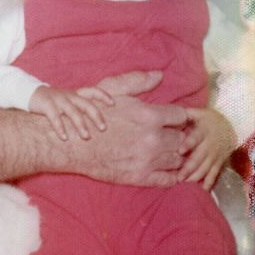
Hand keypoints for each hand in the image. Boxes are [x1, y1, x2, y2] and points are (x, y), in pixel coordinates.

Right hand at [0, 71, 190, 186]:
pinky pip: (168, 179)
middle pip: (182, 138)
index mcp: (149, 115)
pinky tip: (164, 169)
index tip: (173, 119)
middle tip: (170, 136)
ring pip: (177, 159)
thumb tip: (159, 75)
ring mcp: (148, 160)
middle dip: (177, 136)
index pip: (181, 116)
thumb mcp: (112, 91)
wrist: (71, 144)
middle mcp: (153, 138)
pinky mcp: (141, 177)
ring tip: (164, 151)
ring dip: (173, 155)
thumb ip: (137, 82)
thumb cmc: (90, 115)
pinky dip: (170, 175)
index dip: (178, 117)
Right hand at [29, 84, 113, 140]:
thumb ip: (79, 108)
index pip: (93, 91)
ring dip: (80, 124)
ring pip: (72, 111)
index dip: (104, 96)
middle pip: (86, 104)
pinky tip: (63, 138)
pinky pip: (54, 117)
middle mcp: (69, 95)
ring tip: (86, 137)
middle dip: (96, 115)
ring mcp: (58, 99)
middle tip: (103, 128)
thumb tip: (97, 123)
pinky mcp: (46, 104)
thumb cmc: (53, 102)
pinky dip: (59, 127)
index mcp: (75, 94)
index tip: (113, 104)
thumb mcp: (68, 100)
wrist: (29, 94)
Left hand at [178, 108, 236, 190]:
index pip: (195, 138)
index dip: (188, 144)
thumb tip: (170, 114)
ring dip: (196, 176)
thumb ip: (185, 114)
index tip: (180, 151)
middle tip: (179, 176)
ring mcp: (215, 155)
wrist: (230, 126)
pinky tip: (203, 190)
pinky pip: (215, 173)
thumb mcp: (199, 113)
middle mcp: (210, 144)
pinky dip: (209, 182)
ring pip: (206, 168)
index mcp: (204, 131)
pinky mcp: (219, 162)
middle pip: (199, 157)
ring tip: (186, 183)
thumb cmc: (208, 119)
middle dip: (189, 168)